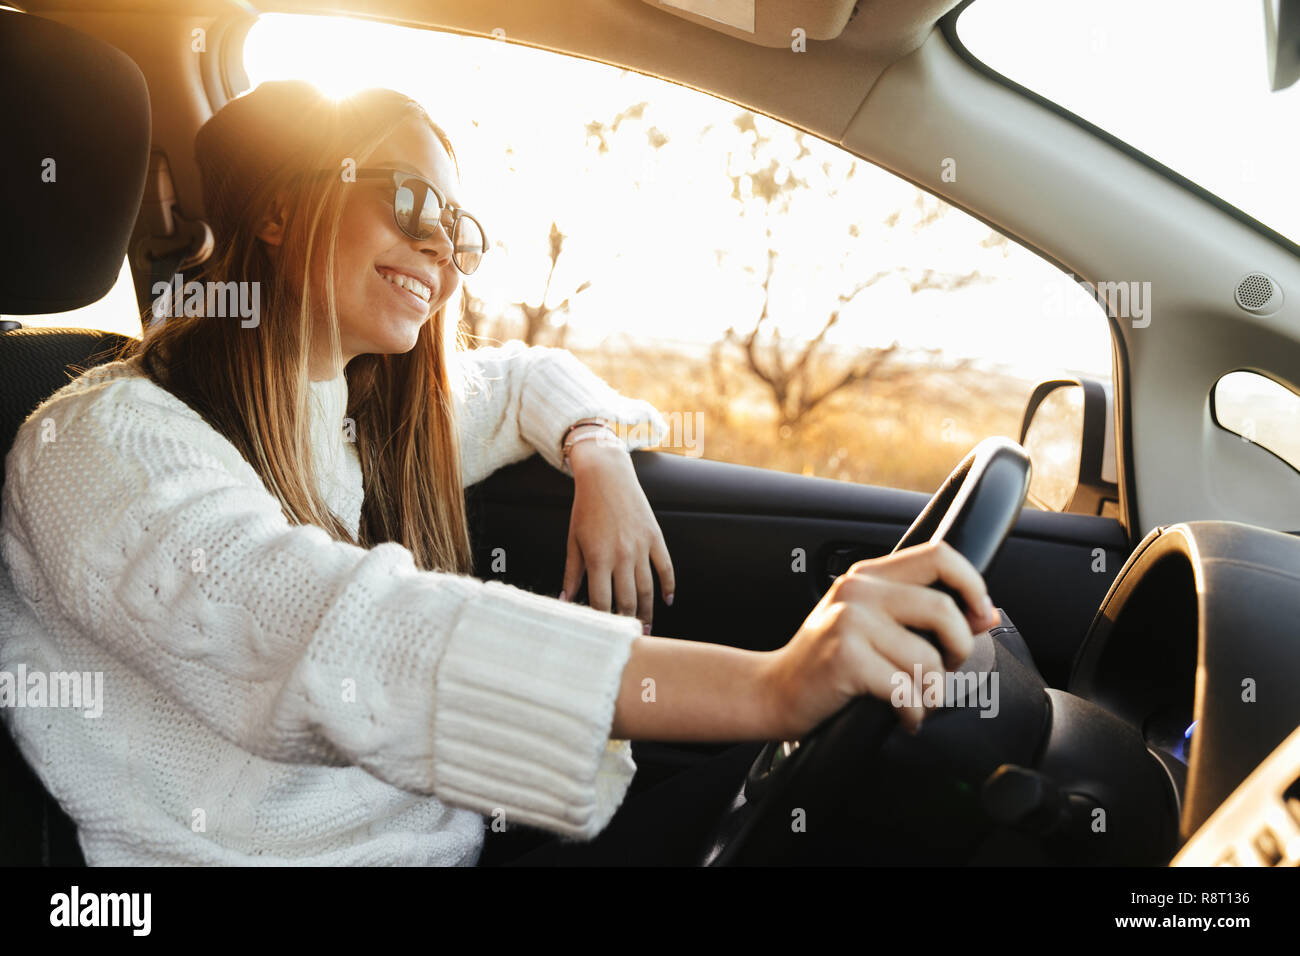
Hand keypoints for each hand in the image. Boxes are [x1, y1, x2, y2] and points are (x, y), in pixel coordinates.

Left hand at [561, 438, 674, 632]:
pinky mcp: (655, 536)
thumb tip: (563, 602)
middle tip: (630, 637)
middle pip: (627, 600)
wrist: (606, 475)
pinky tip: (667, 601)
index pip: (601, 600)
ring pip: (647, 588)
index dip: (603, 621)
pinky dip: (668, 586)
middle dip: (627, 622)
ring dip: (647, 611)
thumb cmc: (585, 509)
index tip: (604, 634)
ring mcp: (641, 546)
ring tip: (647, 627)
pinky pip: (665, 567)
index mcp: (597, 557)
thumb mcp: (573, 540)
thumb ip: (571, 573)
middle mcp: (621, 555)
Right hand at [760, 540, 999, 738]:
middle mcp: (858, 590)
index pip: (939, 555)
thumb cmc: (827, 662)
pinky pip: (906, 690)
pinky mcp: (845, 658)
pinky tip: (902, 716)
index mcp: (868, 575)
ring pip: (927, 658)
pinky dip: (913, 713)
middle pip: (943, 609)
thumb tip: (985, 614)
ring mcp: (849, 622)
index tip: (979, 615)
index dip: (972, 584)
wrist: (773, 691)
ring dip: (931, 693)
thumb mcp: (871, 625)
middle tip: (943, 670)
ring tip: (915, 701)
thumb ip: (921, 615)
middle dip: (958, 650)